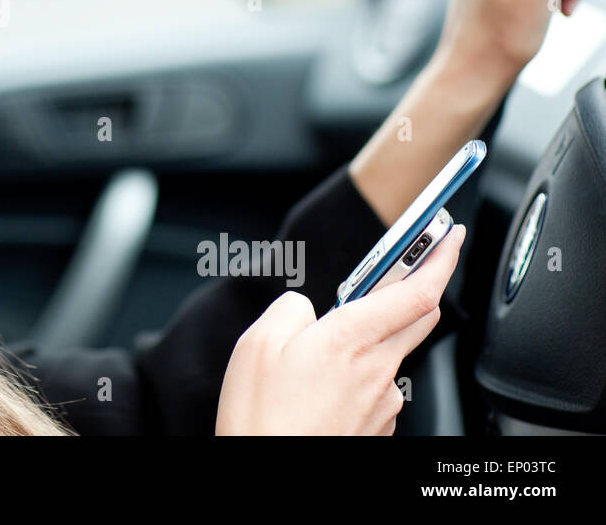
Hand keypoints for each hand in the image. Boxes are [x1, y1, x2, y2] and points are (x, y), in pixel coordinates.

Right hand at [215, 225, 465, 434]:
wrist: (269, 474)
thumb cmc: (261, 418)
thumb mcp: (258, 343)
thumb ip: (291, 309)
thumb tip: (307, 308)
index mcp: (350, 340)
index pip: (416, 291)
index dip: (440, 257)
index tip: (450, 234)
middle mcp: (378, 371)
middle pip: (418, 317)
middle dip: (420, 286)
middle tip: (408, 266)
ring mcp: (384, 402)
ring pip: (391, 353)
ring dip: (372, 339)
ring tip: (319, 356)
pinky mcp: (379, 426)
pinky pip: (378, 387)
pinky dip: (359, 376)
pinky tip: (322, 388)